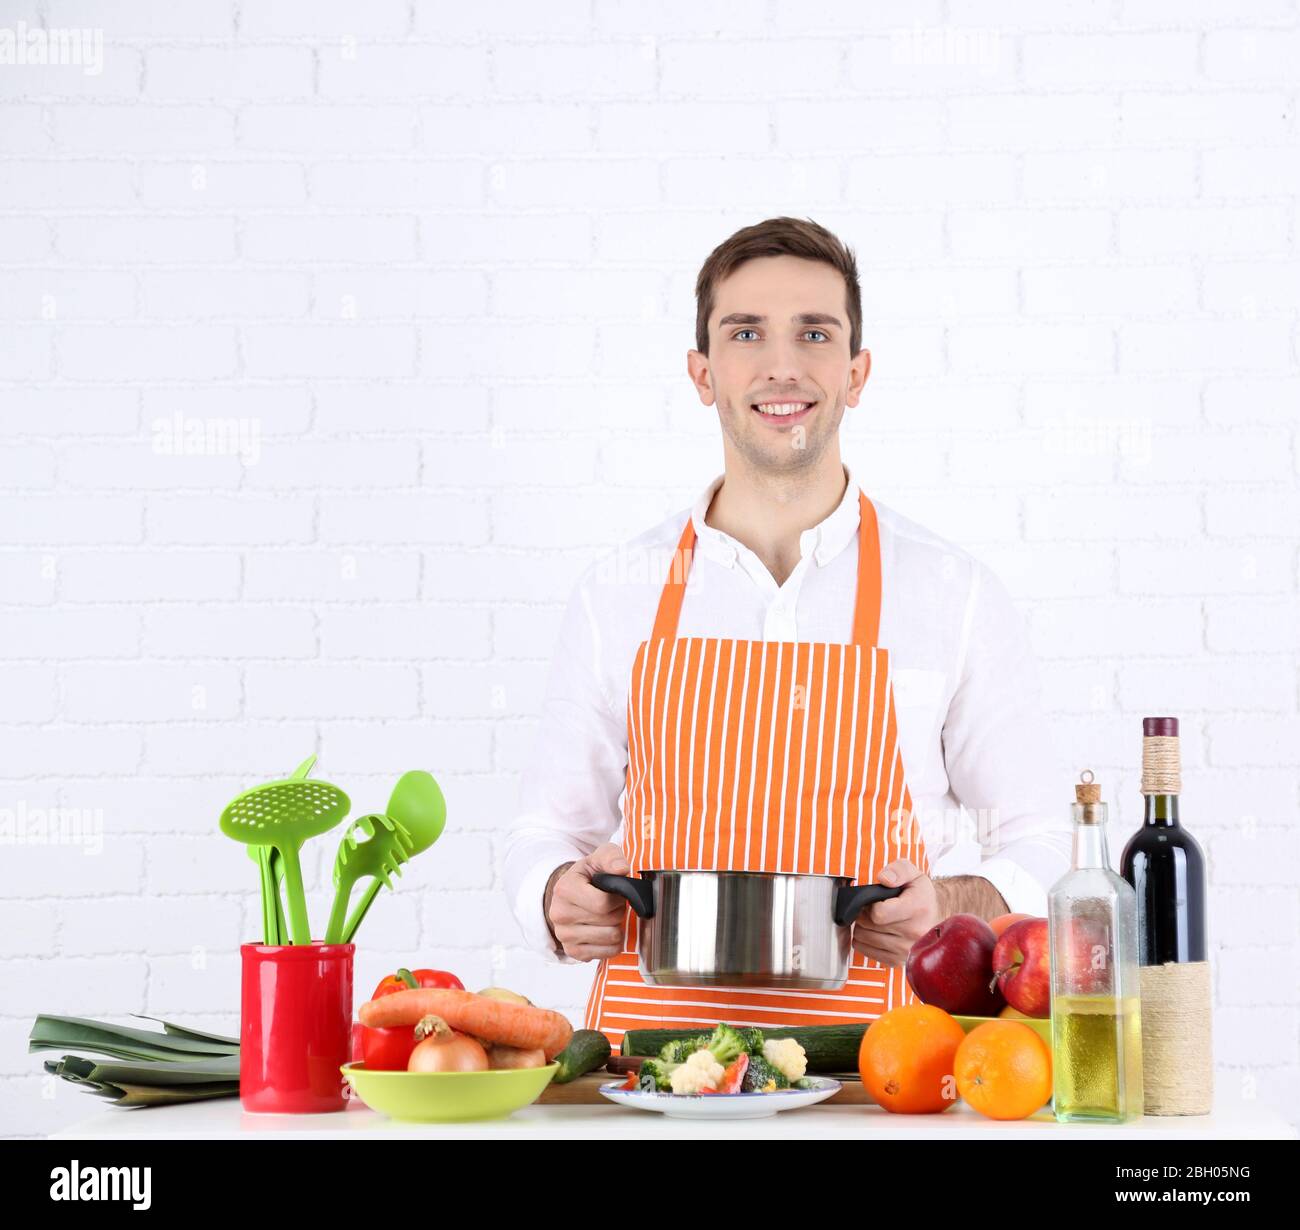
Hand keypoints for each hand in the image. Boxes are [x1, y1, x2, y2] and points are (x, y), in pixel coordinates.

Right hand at [547, 844, 631, 961]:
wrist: (570, 893)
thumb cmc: (587, 876)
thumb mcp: (598, 858)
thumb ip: (612, 858)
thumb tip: (622, 869)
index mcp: (565, 889)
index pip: (603, 903)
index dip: (618, 898)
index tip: (615, 893)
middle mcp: (560, 914)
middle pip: (610, 921)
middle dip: (618, 911)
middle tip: (612, 904)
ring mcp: (564, 935)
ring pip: (611, 938)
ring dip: (617, 926)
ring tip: (607, 916)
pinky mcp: (573, 952)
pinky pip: (608, 953)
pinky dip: (613, 942)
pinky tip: (605, 929)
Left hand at [852, 859, 940, 967]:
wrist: (933, 915)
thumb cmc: (919, 893)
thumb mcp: (912, 872)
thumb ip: (898, 870)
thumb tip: (884, 879)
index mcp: (918, 909)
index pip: (879, 914)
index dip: (870, 905)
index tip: (875, 900)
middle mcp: (914, 933)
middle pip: (868, 925)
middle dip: (864, 914)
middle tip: (874, 907)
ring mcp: (906, 950)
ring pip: (863, 938)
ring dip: (863, 927)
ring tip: (875, 919)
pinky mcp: (897, 961)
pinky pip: (865, 951)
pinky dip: (864, 940)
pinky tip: (875, 931)